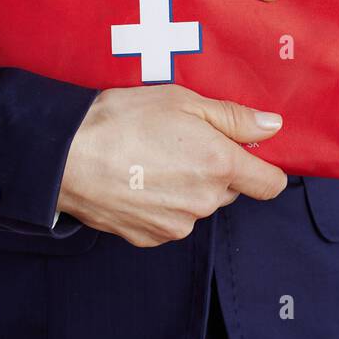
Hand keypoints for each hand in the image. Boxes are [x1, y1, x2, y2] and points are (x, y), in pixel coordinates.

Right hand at [58, 85, 287, 247]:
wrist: (65, 157)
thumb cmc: (122, 120)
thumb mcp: (182, 100)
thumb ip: (234, 117)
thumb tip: (272, 127)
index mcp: (219, 165)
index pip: (270, 184)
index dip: (264, 168)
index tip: (245, 153)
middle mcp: (204, 202)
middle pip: (229, 191)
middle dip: (215, 170)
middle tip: (180, 142)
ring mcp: (177, 225)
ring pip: (197, 205)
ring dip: (186, 187)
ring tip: (150, 159)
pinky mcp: (150, 238)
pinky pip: (170, 220)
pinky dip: (160, 204)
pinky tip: (136, 180)